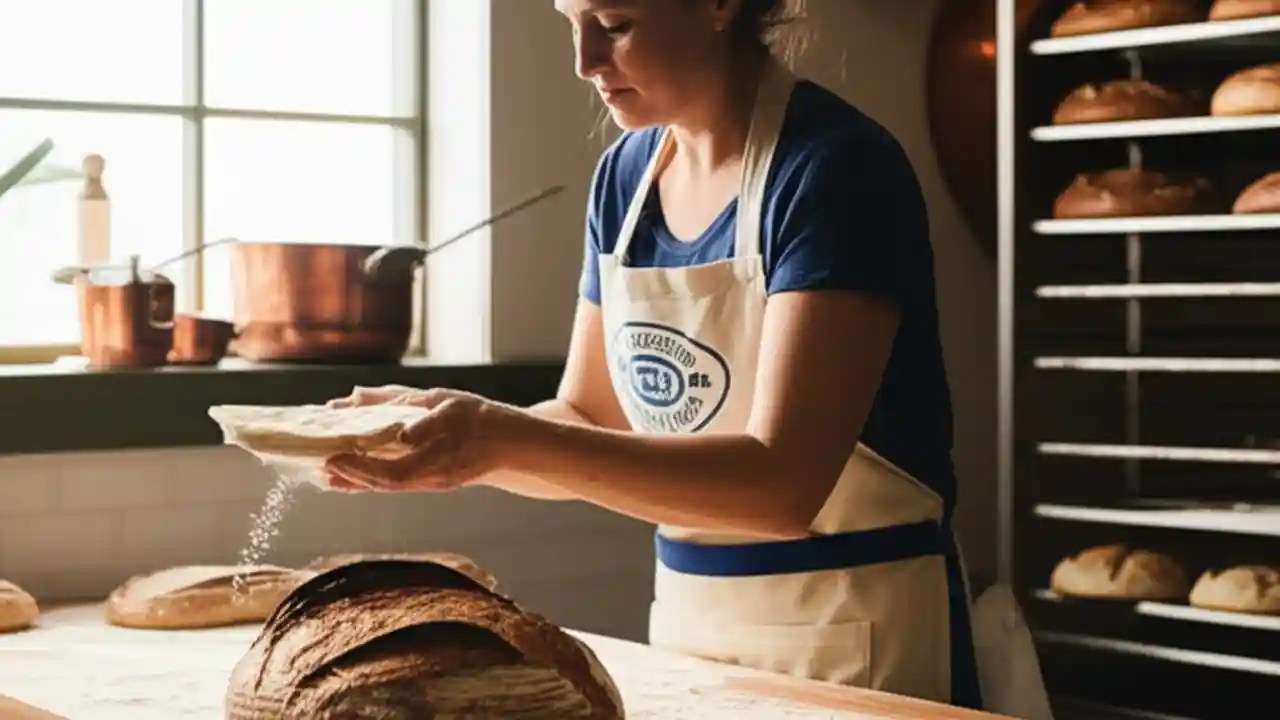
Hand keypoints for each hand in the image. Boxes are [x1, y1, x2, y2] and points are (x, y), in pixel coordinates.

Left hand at [323, 388, 524, 492]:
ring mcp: (433, 483)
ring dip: (357, 481)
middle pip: (386, 484)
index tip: (335, 457)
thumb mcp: (442, 399)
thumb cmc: (478, 417)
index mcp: (440, 456)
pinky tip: (351, 479)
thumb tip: (357, 397)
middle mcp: (435, 477)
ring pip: (389, 487)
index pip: (393, 473)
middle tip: (324, 464)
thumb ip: (400, 401)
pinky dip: (371, 481)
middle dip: (352, 476)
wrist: (511, 445)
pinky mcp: (431, 482)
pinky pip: (396, 485)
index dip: (360, 469)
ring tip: (328, 474)